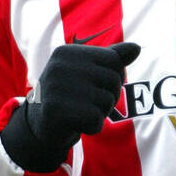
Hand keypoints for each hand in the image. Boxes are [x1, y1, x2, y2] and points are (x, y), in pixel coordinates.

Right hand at [2, 40, 139, 172]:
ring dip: (100, 113)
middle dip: (108, 97)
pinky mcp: (56, 112)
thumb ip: (112, 58)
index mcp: (67, 52)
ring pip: (106, 101)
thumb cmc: (70, 95)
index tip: (96, 87)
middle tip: (88, 103)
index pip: (114, 61)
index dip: (114, 78)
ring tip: (81, 112)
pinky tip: (78, 124)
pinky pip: (96, 120)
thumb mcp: (88, 72)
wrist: (39, 124)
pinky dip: (93, 127)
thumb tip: (137, 47)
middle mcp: (60, 66)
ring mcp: (56, 89)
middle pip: (113, 81)